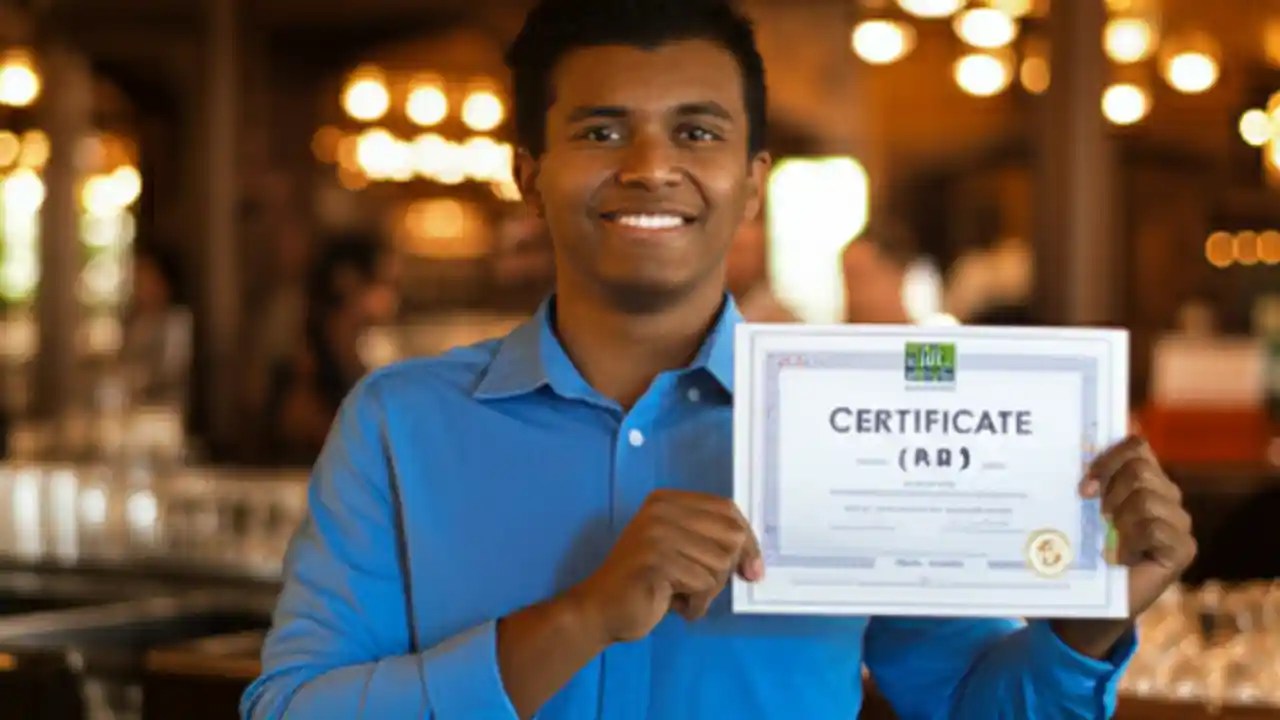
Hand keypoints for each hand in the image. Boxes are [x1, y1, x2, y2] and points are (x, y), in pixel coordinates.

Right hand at [570, 490, 763, 644]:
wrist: (600, 609)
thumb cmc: (646, 584)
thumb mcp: (681, 553)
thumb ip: (712, 545)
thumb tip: (755, 564)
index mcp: (668, 501)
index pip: (727, 509)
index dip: (748, 540)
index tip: (753, 569)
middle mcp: (663, 510)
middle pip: (731, 535)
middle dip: (725, 569)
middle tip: (700, 586)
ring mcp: (658, 533)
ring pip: (720, 563)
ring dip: (708, 591)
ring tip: (680, 595)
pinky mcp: (657, 560)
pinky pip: (703, 584)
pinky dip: (696, 604)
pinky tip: (673, 606)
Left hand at [1082, 434, 1196, 615]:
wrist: (1089, 606)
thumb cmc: (1082, 554)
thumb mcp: (1080, 511)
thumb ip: (1087, 481)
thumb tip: (1074, 448)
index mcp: (1142, 479)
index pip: (1136, 446)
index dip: (1109, 458)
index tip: (1085, 484)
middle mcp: (1166, 496)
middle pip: (1140, 468)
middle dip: (1109, 489)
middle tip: (1095, 515)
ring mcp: (1178, 523)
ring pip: (1146, 497)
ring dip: (1119, 518)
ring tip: (1110, 538)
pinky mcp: (1183, 549)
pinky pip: (1156, 528)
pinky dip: (1131, 542)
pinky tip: (1121, 557)